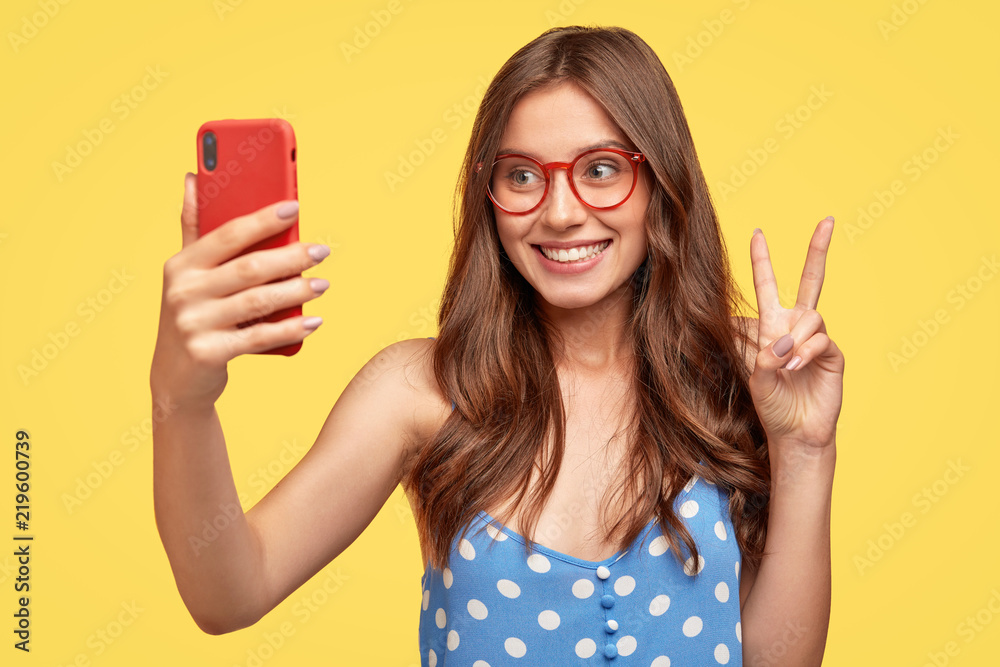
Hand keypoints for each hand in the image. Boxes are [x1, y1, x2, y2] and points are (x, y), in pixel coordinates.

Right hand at [150, 173, 329, 406]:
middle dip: (290, 257)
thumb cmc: (192, 315)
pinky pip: (259, 337)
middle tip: (321, 251)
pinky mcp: (209, 353)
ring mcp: (194, 324)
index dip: (262, 219)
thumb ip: (193, 227)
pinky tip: (314, 321)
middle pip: (249, 268)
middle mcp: (184, 292)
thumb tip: (192, 178)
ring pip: (258, 301)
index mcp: (181, 265)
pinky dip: (291, 329)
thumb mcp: (186, 273)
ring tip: (322, 284)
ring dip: (296, 291)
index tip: (295, 207)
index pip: (227, 234)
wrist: (175, 378)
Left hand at [746, 217, 843, 449]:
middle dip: (818, 250)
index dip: (762, 261)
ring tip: (784, 364)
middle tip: (827, 220)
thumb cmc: (772, 405)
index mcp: (772, 326)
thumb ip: (761, 358)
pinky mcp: (833, 354)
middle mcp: (796, 327)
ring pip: (810, 316)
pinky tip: (795, 366)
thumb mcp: (755, 379)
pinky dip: (805, 351)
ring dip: (794, 338)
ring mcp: (817, 339)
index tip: (757, 234)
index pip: (767, 287)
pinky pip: (821, 339)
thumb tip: (782, 343)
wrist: (795, 432)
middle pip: (811, 281)